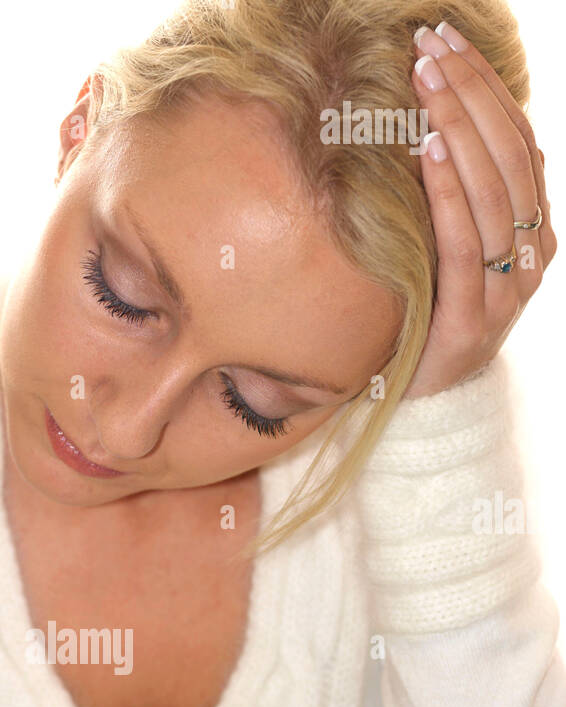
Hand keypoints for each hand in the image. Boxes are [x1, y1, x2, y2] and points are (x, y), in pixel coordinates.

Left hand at [404, 20, 555, 398]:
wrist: (427, 409)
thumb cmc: (431, 317)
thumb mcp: (452, 252)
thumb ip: (458, 202)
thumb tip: (430, 124)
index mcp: (535, 231)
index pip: (519, 142)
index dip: (488, 87)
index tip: (448, 41)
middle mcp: (532, 255)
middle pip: (510, 155)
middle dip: (471, 92)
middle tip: (431, 45)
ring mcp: (507, 290)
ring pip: (494, 192)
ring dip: (460, 126)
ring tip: (427, 80)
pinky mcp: (470, 320)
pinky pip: (464, 245)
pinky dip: (450, 192)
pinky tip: (431, 149)